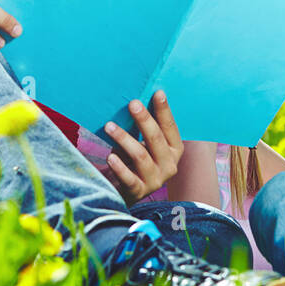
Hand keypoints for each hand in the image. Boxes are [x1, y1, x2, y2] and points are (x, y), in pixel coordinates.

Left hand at [101, 91, 182, 205]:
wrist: (126, 191)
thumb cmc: (135, 160)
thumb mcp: (143, 143)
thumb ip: (142, 127)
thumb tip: (134, 101)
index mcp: (174, 150)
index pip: (170, 128)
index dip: (164, 110)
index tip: (157, 93)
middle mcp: (170, 165)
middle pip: (156, 139)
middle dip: (144, 120)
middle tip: (132, 104)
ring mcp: (156, 180)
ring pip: (141, 156)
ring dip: (124, 139)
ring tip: (109, 126)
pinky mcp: (140, 192)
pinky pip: (130, 178)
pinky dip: (120, 167)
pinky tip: (110, 156)